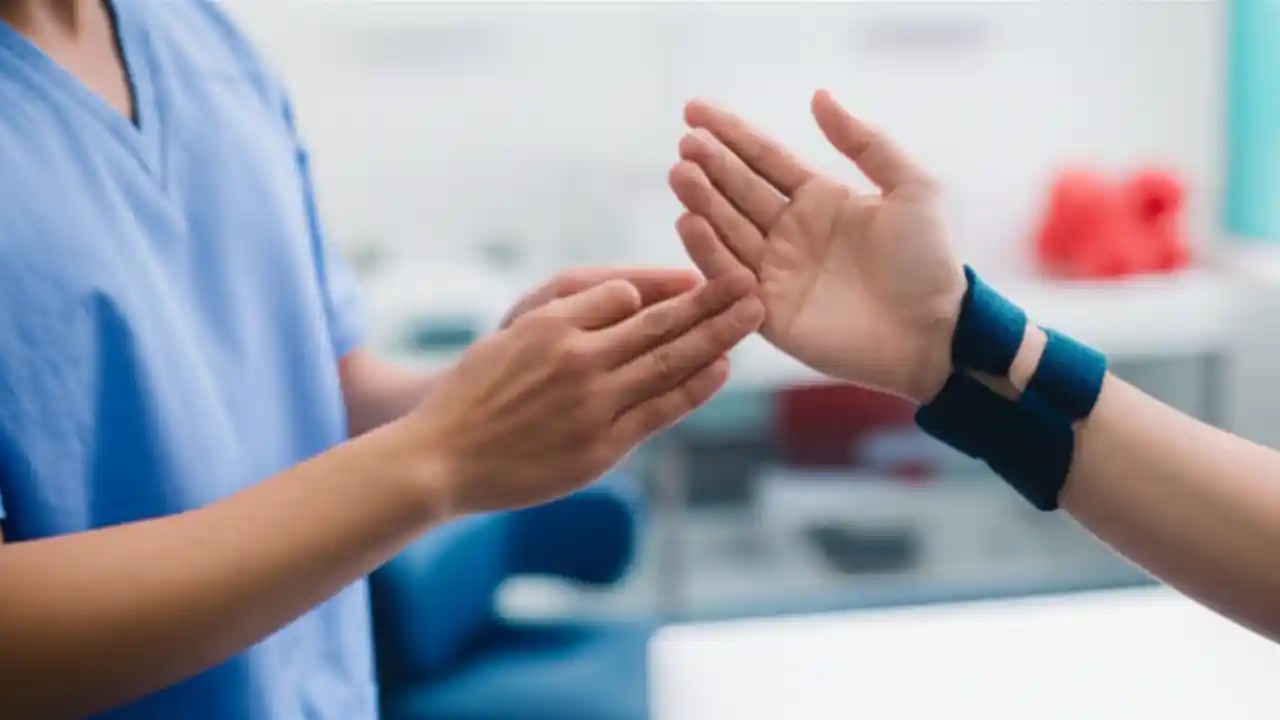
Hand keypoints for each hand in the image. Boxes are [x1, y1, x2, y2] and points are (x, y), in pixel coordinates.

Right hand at [410, 272, 762, 514]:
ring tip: (752, 313)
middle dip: (712, 299)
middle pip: (660, 322)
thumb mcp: (513, 335)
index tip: (704, 276)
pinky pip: (661, 410)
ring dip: (717, 335)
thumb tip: (631, 298)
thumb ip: (571, 313)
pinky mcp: (601, 447)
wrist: (442, 458)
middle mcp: (576, 358)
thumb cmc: (476, 394)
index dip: (668, 286)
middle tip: (750, 278)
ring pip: (669, 362)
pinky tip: (721, 367)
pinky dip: (695, 387)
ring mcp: (592, 404)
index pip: (626, 294)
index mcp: (551, 324)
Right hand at [668, 90, 964, 402]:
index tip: (693, 110)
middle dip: (710, 165)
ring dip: (702, 201)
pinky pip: (729, 276)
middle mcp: (789, 232)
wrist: (934, 333)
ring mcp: (775, 271)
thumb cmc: (928, 262)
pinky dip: (708, 251)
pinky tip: (689, 222)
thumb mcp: (911, 187)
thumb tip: (819, 95)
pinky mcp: (766, 310)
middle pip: (738, 190)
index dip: (730, 133)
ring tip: (681, 174)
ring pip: (727, 228)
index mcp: (818, 199)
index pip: (763, 158)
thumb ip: (865, 141)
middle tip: (685, 144)